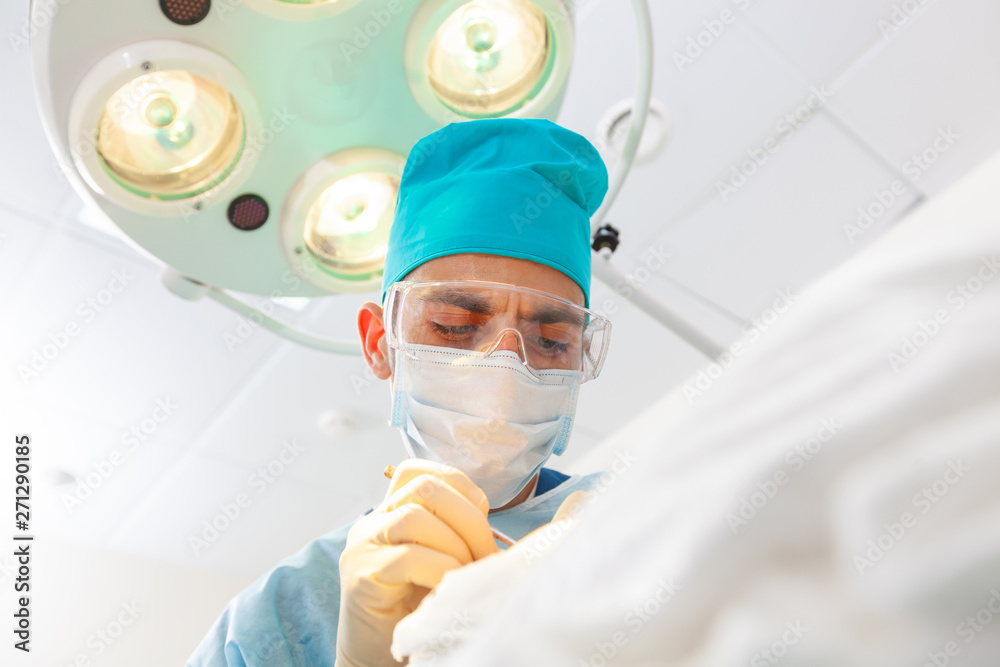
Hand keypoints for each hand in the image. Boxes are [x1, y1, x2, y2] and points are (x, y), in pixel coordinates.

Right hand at [335, 459, 498, 666]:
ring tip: (466, 575)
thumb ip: (456, 536)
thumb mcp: (440, 561)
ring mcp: (364, 545)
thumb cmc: (415, 609)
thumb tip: (501, 536)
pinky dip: (441, 571)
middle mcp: (373, 521)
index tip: (482, 516)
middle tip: (486, 557)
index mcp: (392, 511)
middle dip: (468, 519)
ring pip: (416, 517)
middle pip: (424, 487)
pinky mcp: (361, 575)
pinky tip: (448, 589)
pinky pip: (410, 557)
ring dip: (456, 546)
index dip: (459, 485)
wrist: (377, 657)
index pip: (420, 471)